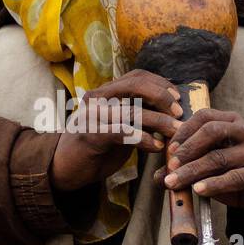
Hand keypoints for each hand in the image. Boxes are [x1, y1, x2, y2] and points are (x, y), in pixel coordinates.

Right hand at [50, 70, 183, 192]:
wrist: (64, 167)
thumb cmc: (97, 148)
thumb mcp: (121, 127)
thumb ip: (139, 117)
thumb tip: (172, 113)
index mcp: (105, 93)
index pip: (137, 76)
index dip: (160, 84)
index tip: (178, 98)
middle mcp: (98, 99)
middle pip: (135, 85)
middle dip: (162, 97)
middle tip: (179, 113)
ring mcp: (92, 116)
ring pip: (132, 110)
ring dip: (159, 121)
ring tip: (176, 132)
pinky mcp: (90, 136)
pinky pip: (122, 131)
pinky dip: (143, 138)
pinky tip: (157, 147)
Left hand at [153, 108, 243, 222]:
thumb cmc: (236, 172)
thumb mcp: (212, 164)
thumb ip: (188, 164)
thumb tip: (158, 176)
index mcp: (233, 121)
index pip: (205, 116)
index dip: (184, 131)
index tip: (169, 149)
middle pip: (212, 132)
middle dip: (187, 149)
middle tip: (171, 164)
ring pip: (218, 157)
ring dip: (192, 171)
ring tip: (174, 182)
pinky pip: (232, 178)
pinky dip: (212, 184)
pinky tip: (197, 190)